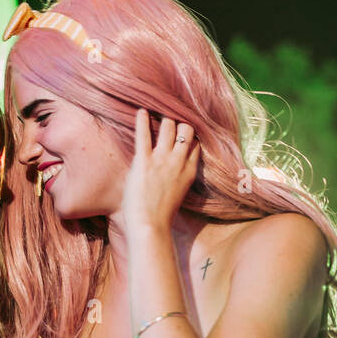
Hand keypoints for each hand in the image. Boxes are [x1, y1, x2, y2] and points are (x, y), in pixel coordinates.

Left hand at [122, 110, 200, 235]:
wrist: (151, 226)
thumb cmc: (161, 216)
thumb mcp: (178, 195)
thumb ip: (178, 180)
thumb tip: (172, 175)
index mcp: (189, 171)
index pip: (195, 145)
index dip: (190, 137)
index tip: (183, 131)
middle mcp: (179, 162)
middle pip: (185, 131)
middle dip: (178, 123)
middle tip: (168, 120)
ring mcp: (162, 160)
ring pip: (168, 127)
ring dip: (163, 120)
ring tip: (156, 113)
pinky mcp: (143, 161)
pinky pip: (144, 134)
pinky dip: (141, 121)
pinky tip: (140, 111)